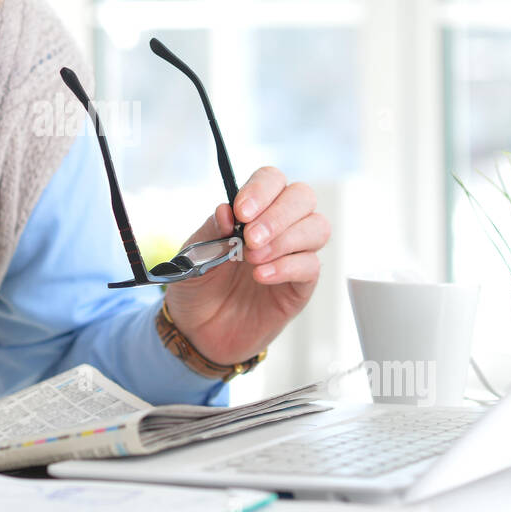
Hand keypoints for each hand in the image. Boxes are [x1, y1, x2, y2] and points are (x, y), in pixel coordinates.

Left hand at [163, 167, 329, 366]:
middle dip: (278, 214)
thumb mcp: (193, 256)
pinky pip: (310, 267)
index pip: (272, 181)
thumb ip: (210, 232)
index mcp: (252, 211)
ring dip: (286, 238)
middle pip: (302, 197)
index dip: (261, 190)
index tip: (242, 212)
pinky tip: (262, 277)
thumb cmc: (197, 286)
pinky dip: (287, 268)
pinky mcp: (299, 286)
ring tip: (253, 258)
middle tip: (251, 238)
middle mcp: (278, 227)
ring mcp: (292, 255)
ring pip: (317, 228)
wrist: (196, 331)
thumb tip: (226, 211)